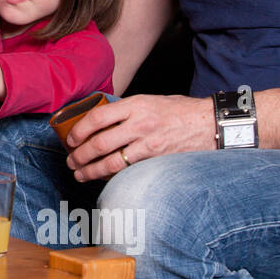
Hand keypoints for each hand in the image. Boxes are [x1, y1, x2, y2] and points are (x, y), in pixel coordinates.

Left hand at [64, 94, 215, 181]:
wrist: (209, 124)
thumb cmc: (180, 111)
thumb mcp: (150, 101)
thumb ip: (128, 110)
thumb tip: (102, 120)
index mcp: (135, 105)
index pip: (97, 118)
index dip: (79, 130)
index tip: (71, 138)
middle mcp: (140, 124)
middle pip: (99, 143)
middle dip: (79, 155)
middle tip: (70, 160)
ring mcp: (148, 144)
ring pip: (110, 162)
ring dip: (90, 170)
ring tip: (79, 173)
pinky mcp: (156, 160)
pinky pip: (127, 171)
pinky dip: (111, 176)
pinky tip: (102, 178)